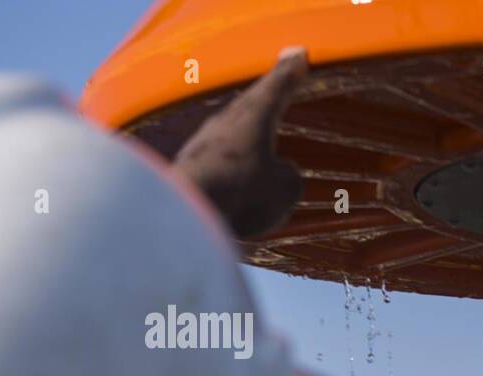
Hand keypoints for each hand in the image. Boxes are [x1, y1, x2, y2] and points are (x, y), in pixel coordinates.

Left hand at [173, 47, 308, 239]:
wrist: (185, 213)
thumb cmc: (241, 194)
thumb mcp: (284, 189)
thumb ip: (289, 177)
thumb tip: (279, 174)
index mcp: (254, 116)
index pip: (276, 88)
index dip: (288, 73)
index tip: (298, 54)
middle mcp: (225, 122)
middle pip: (249, 104)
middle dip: (265, 96)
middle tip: (277, 84)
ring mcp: (202, 144)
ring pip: (231, 131)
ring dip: (245, 132)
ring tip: (257, 134)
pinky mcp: (188, 168)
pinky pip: (217, 160)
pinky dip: (230, 162)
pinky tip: (233, 174)